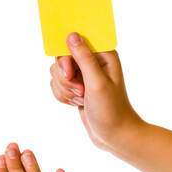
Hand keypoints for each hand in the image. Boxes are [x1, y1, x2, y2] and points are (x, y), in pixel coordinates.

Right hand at [50, 32, 141, 151]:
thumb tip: (71, 35)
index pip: (74, 42)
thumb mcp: (96, 83)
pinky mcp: (76, 87)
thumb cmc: (111, 110)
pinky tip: (76, 104)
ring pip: (57, 74)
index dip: (66, 57)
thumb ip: (83, 58)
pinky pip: (57, 85)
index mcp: (102, 54)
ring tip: (81, 99)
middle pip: (61, 58)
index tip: (69, 73)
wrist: (114, 135)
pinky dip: (63, 96)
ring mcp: (83, 75)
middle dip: (65, 78)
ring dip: (64, 89)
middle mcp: (92, 61)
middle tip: (80, 91)